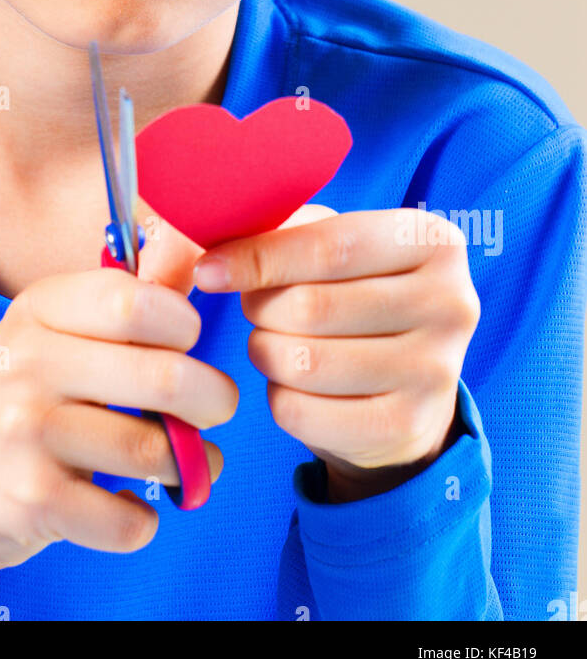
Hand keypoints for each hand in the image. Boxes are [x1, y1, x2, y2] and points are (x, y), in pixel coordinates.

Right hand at [0, 267, 237, 616]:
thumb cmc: (12, 405)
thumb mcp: (49, 336)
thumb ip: (122, 303)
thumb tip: (195, 256)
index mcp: (38, 310)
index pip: (134, 300)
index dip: (184, 324)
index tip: (190, 343)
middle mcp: (27, 363)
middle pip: (164, 375)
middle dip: (214, 399)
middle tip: (216, 409)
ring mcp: (25, 433)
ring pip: (153, 450)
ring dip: (189, 464)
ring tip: (186, 462)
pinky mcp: (30, 501)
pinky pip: (128, 521)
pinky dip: (144, 522)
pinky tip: (128, 508)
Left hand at [192, 203, 479, 500]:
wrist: (410, 382)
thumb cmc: (358, 292)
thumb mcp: (339, 245)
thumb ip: (288, 231)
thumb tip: (219, 249)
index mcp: (433, 240)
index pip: (331, 244)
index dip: (259, 257)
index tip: (207, 270)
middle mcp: (450, 304)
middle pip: (311, 306)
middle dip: (260, 307)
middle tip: (255, 307)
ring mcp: (435, 371)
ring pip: (301, 362)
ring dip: (266, 351)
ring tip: (274, 341)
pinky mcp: (407, 427)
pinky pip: (302, 413)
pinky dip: (279, 397)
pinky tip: (294, 384)